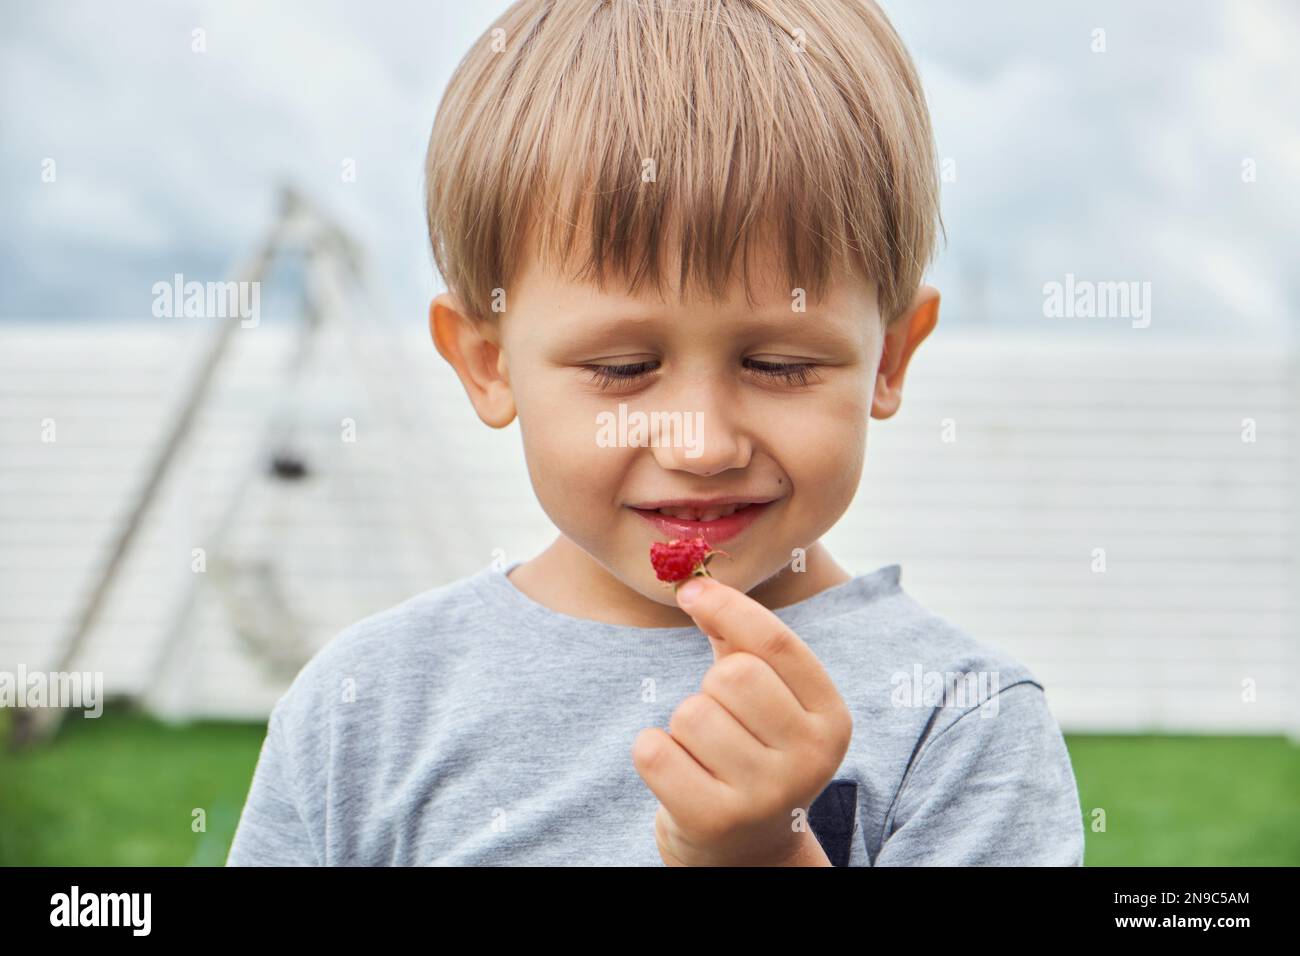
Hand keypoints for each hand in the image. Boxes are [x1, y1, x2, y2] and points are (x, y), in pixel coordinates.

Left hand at [631, 574, 852, 865]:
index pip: (776, 643)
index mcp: (832, 718)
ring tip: (703, 754)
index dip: (727, 607)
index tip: (691, 591)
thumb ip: (740, 641)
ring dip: (683, 725)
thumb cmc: (751, 753)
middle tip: (718, 720)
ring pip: (690, 714)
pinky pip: (654, 751)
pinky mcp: (714, 821)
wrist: (746, 851)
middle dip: (709, 688)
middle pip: (731, 677)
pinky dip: (652, 751)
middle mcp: (810, 759)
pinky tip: (678, 772)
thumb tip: (696, 588)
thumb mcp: (765, 697)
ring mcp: (765, 795)